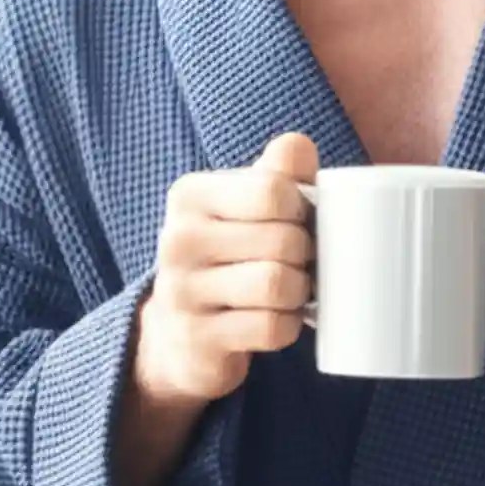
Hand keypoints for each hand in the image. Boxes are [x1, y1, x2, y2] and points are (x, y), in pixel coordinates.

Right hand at [132, 133, 317, 411]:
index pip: (273, 190)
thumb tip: (300, 147)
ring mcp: (182, 291)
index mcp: (190, 195)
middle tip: (301, 263)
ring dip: (300, 292)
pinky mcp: (197, 338)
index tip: (298, 223)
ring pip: (277, 284)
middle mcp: (177, 239)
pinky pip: (271, 328)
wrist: (177, 331)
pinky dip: (288, 326)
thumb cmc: (227, 256)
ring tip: (291, 291)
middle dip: (307, 256)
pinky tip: (278, 319)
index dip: (303, 210)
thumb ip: (278, 171)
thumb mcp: (245, 206)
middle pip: (282, 240)